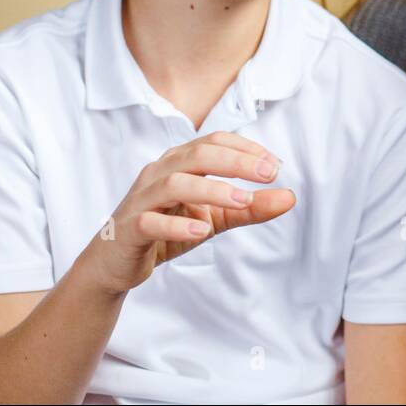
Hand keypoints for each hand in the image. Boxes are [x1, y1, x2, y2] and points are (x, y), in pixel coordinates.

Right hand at [85, 131, 295, 294]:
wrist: (115, 263)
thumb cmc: (166, 230)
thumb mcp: (214, 219)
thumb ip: (250, 208)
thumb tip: (290, 197)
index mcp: (179, 163)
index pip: (214, 142)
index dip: (246, 149)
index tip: (276, 165)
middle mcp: (159, 173)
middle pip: (197, 155)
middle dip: (236, 161)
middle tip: (268, 174)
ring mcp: (142, 199)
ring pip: (174, 183)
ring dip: (211, 190)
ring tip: (242, 201)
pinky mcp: (129, 228)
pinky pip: (151, 220)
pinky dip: (177, 225)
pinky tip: (202, 232)